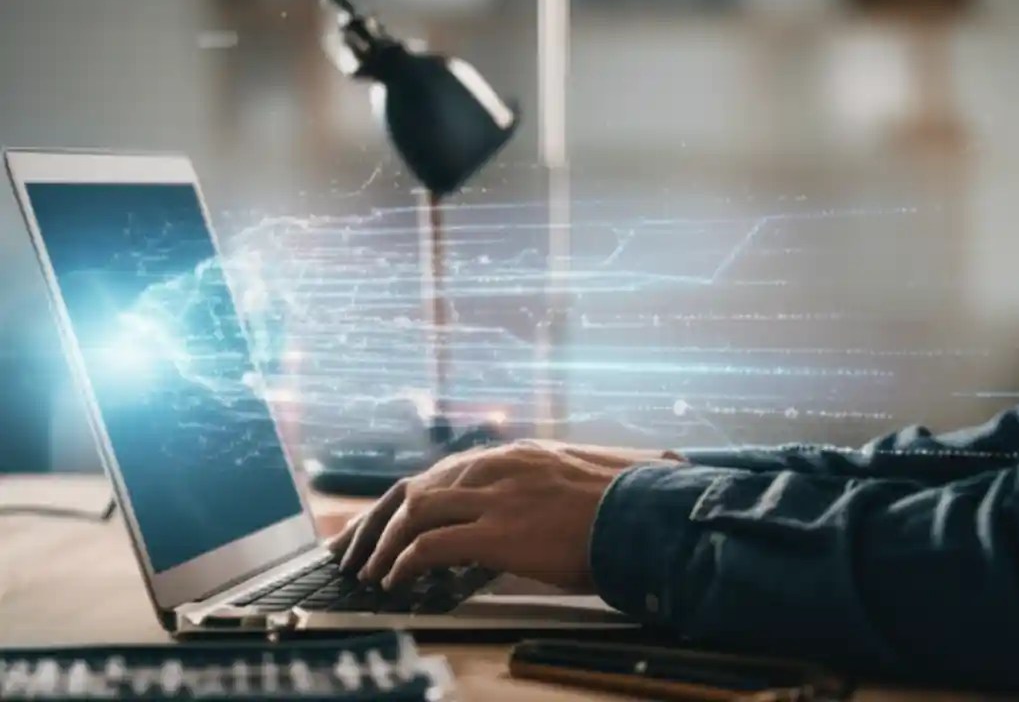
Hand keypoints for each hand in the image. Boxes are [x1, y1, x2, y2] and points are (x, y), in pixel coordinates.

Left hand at [326, 440, 679, 590]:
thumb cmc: (620, 511)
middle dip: (378, 520)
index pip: (441, 473)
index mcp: (515, 456)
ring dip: (385, 544)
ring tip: (369, 572)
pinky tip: (395, 581)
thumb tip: (523, 513)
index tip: (384, 521)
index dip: (404, 499)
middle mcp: (499, 467)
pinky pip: (431, 545)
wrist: (645, 520)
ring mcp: (497, 497)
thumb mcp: (572, 489)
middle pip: (415, 487)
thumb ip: (538, 492)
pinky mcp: (498, 531)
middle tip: (355, 548)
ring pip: (415, 512)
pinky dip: (405, 563)